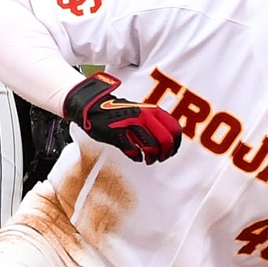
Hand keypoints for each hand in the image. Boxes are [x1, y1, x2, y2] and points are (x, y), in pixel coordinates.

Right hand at [61, 73, 180, 163]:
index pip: (175, 129)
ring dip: (152, 158)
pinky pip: (133, 151)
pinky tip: (135, 156)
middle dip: (165, 154)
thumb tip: (170, 140)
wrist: (92, 107)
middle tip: (160, 158)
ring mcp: (131, 124)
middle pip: (166, 140)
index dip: (176, 144)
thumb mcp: (141, 112)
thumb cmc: (118, 112)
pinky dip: (137, 157)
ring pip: (152, 147)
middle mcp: (144, 116)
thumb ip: (155, 122)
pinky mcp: (118, 134)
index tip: (171, 152)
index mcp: (152, 110)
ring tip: (148, 159)